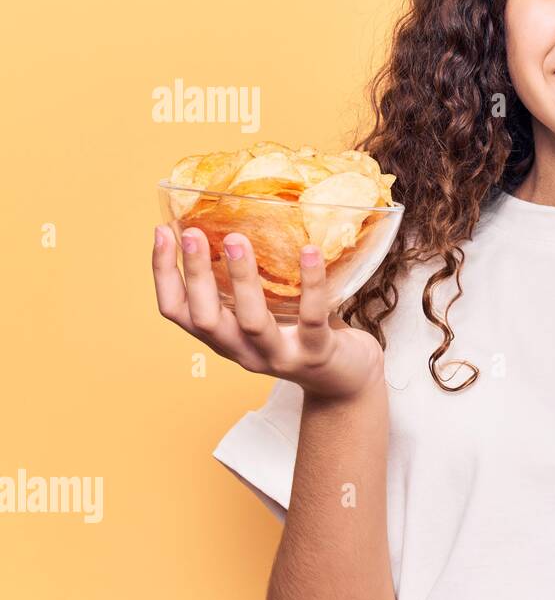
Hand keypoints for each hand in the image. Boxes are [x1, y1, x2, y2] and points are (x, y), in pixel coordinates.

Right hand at [152, 225, 383, 399]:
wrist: (348, 379)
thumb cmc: (303, 333)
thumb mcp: (267, 309)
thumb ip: (247, 282)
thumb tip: (232, 219)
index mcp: (225, 338)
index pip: (177, 312)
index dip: (164, 274)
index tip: (162, 232)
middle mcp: (244, 352)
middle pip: (206, 319)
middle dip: (195, 274)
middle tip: (191, 232)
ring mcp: (280, 356)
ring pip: (250, 322)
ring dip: (241, 279)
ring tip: (236, 239)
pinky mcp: (317, 354)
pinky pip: (311, 317)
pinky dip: (310, 283)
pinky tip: (309, 251)